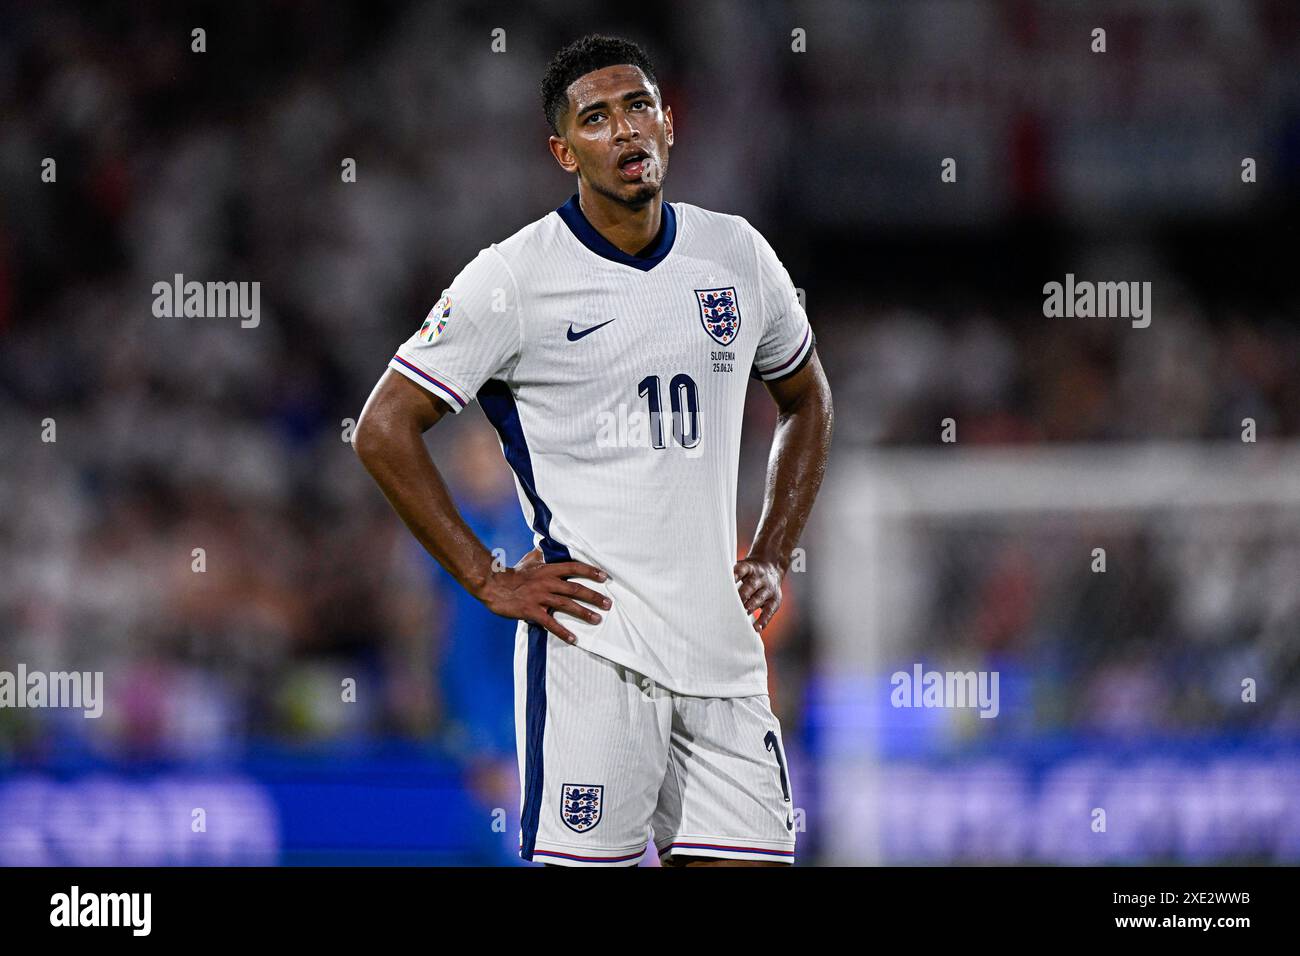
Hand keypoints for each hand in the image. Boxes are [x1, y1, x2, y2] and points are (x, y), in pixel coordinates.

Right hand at [477, 547, 610, 644]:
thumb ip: (540, 555)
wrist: (493, 585)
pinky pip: (550, 622)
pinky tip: (573, 639)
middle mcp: (547, 582)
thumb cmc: (512, 573)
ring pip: (567, 605)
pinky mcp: (532, 611)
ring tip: (597, 619)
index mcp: (548, 569)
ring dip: (584, 613)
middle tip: (608, 604)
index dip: (590, 571)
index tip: (604, 577)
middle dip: (594, 596)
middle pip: (575, 588)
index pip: (574, 567)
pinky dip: (563, 631)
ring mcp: (539, 597)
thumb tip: (545, 546)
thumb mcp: (528, 561)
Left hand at [733, 554, 784, 631]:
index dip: (734, 576)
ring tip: (741, 618)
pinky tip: (756, 629)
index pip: (741, 569)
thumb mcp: (741, 568)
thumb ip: (730, 577)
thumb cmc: (749, 573)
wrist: (772, 568)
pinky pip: (769, 611)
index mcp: (749, 567)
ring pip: (759, 598)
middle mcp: (760, 577)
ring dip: (750, 607)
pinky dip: (763, 620)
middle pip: (750, 586)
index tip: (727, 582)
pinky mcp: (775, 599)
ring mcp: (769, 588)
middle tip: (730, 605)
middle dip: (741, 596)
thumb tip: (712, 590)